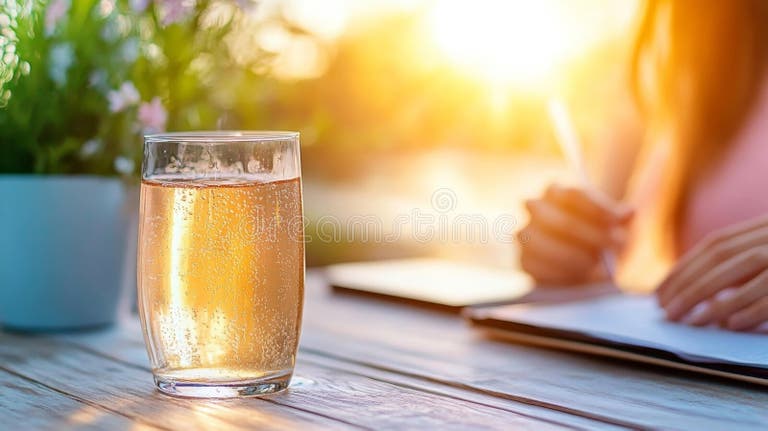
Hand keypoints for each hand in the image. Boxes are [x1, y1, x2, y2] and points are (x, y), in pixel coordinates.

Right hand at [518, 184, 632, 284]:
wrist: (586, 261)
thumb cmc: (601, 235)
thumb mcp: (616, 224)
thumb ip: (621, 217)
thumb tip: (628, 213)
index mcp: (556, 191)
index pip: (574, 195)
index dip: (599, 209)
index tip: (619, 221)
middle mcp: (535, 208)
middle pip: (562, 221)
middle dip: (591, 237)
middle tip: (614, 247)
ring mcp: (526, 234)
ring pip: (543, 243)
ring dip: (574, 257)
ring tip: (598, 266)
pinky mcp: (525, 261)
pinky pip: (537, 267)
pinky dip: (561, 274)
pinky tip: (583, 277)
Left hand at [657, 214, 767, 330]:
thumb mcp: (765, 255)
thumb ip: (737, 267)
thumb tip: (690, 294)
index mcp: (764, 227)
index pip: (715, 245)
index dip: (684, 268)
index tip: (660, 293)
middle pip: (723, 258)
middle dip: (690, 287)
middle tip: (667, 312)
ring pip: (747, 275)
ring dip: (715, 302)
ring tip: (691, 323)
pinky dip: (751, 310)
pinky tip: (731, 325)